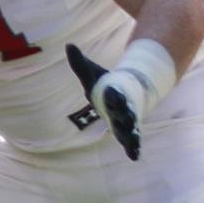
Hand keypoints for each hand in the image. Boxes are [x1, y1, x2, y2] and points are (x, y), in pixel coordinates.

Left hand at [66, 43, 146, 160]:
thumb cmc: (106, 83)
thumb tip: (69, 45)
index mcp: (115, 94)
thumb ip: (80, 62)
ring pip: (130, 129)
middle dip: (125, 116)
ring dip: (131, 135)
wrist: (127, 92)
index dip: (113, 94)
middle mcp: (123, 109)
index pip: (114, 94)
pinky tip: (135, 157)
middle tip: (126, 118)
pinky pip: (132, 141)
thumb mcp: (92, 74)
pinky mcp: (128, 131)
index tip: (112, 91)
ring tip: (133, 143)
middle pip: (125, 113)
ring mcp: (127, 121)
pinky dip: (134, 148)